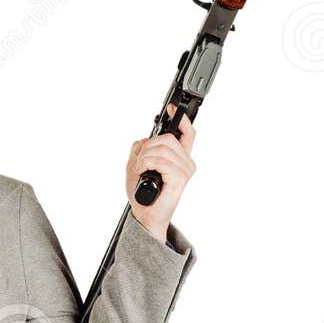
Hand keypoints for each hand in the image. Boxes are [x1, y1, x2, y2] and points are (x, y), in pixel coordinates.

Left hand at [125, 103, 195, 242]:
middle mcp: (185, 162)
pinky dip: (147, 164)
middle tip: (140, 162)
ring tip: (141, 170)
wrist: (145, 214)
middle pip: (167, 138)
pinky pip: (161, 160)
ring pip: (162, 148)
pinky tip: (144, 174)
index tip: (171, 108)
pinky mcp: (180, 178)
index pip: (187, 133)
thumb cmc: (144, 194)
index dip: (180, 118)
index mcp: (178, 158)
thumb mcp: (136, 165)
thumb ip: (141, 149)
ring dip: (145, 157)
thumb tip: (146, 138)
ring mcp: (185, 170)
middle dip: (148, 147)